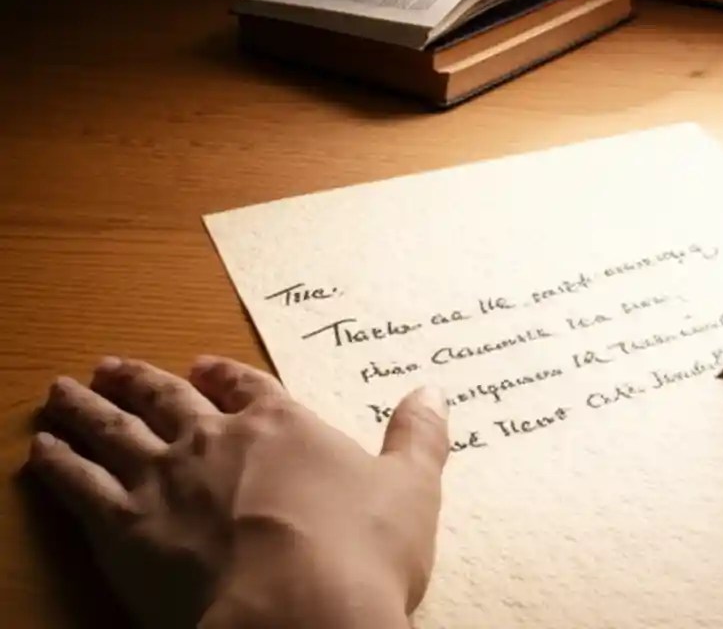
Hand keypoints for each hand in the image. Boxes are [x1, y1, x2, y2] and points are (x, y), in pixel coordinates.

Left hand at [25, 356, 449, 628]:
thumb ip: (418, 437)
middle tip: (111, 368)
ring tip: (63, 392)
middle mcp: (216, 440)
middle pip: (169, 399)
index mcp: (283, 426)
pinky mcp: (124, 527)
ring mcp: (165, 480)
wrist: (296, 613)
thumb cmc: (360, 552)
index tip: (202, 367)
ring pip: (114, 431)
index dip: (223, 376)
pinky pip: (79, 483)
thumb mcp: (411, 490)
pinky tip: (42, 450)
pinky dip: (59, 463)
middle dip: (141, 382)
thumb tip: (431, 391)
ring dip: (88, 408)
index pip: (246, 386)